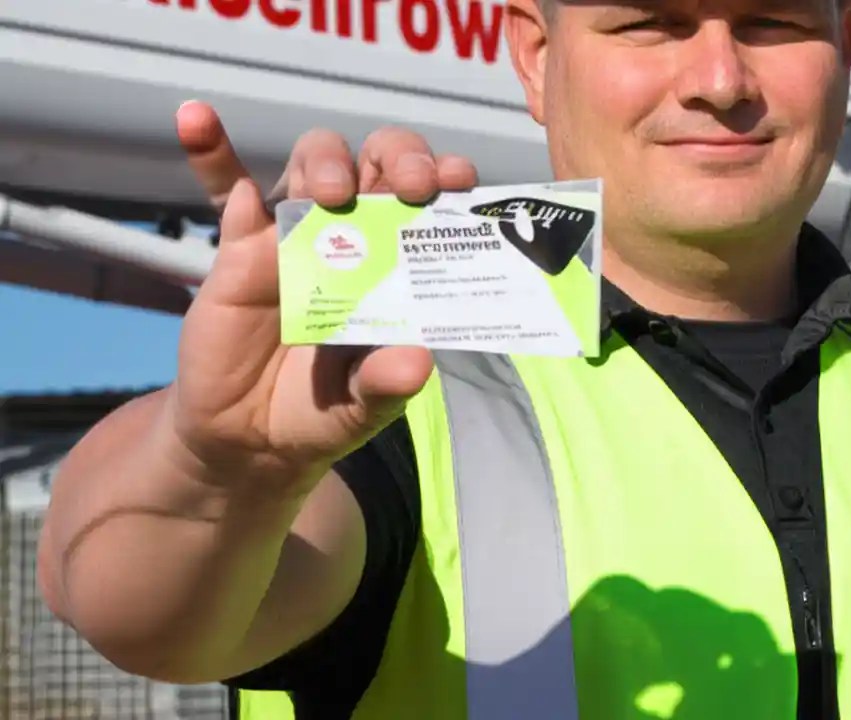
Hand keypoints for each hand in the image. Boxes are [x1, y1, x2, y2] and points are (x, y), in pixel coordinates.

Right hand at [165, 101, 478, 491]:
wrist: (249, 438)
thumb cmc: (321, 409)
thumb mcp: (360, 407)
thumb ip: (385, 384)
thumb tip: (415, 365)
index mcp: (401, 263)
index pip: (432, 202)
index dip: (447, 180)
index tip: (459, 181)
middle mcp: (357, 235)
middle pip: (380, 163)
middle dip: (401, 158)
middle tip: (410, 187)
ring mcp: (297, 234)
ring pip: (315, 163)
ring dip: (327, 162)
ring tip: (330, 194)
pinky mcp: (240, 246)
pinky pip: (223, 187)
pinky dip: (211, 149)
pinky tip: (197, 117)